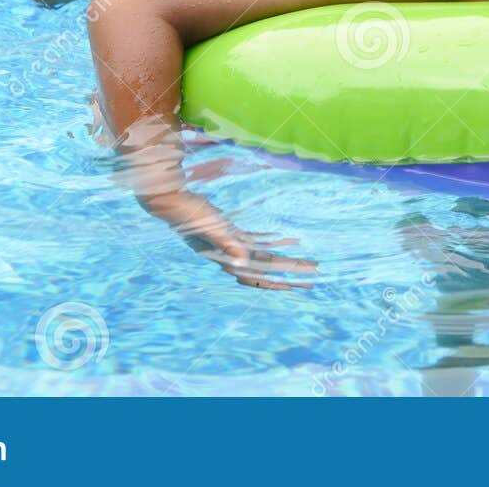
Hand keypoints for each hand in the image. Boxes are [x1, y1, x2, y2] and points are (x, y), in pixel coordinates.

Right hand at [145, 189, 316, 290]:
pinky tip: (290, 239)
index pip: (257, 276)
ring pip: (265, 256)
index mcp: (227, 258)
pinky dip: (274, 240)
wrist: (173, 201)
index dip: (277, 283)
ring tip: (308, 260)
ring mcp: (232, 245)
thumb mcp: (211, 230)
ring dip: (286, 259)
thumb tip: (243, 263)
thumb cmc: (190, 215)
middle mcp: (231, 256)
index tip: (297, 285)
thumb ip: (227, 245)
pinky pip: (258, 240)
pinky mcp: (231, 232)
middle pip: (267, 269)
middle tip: (315, 274)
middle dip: (291, 273)